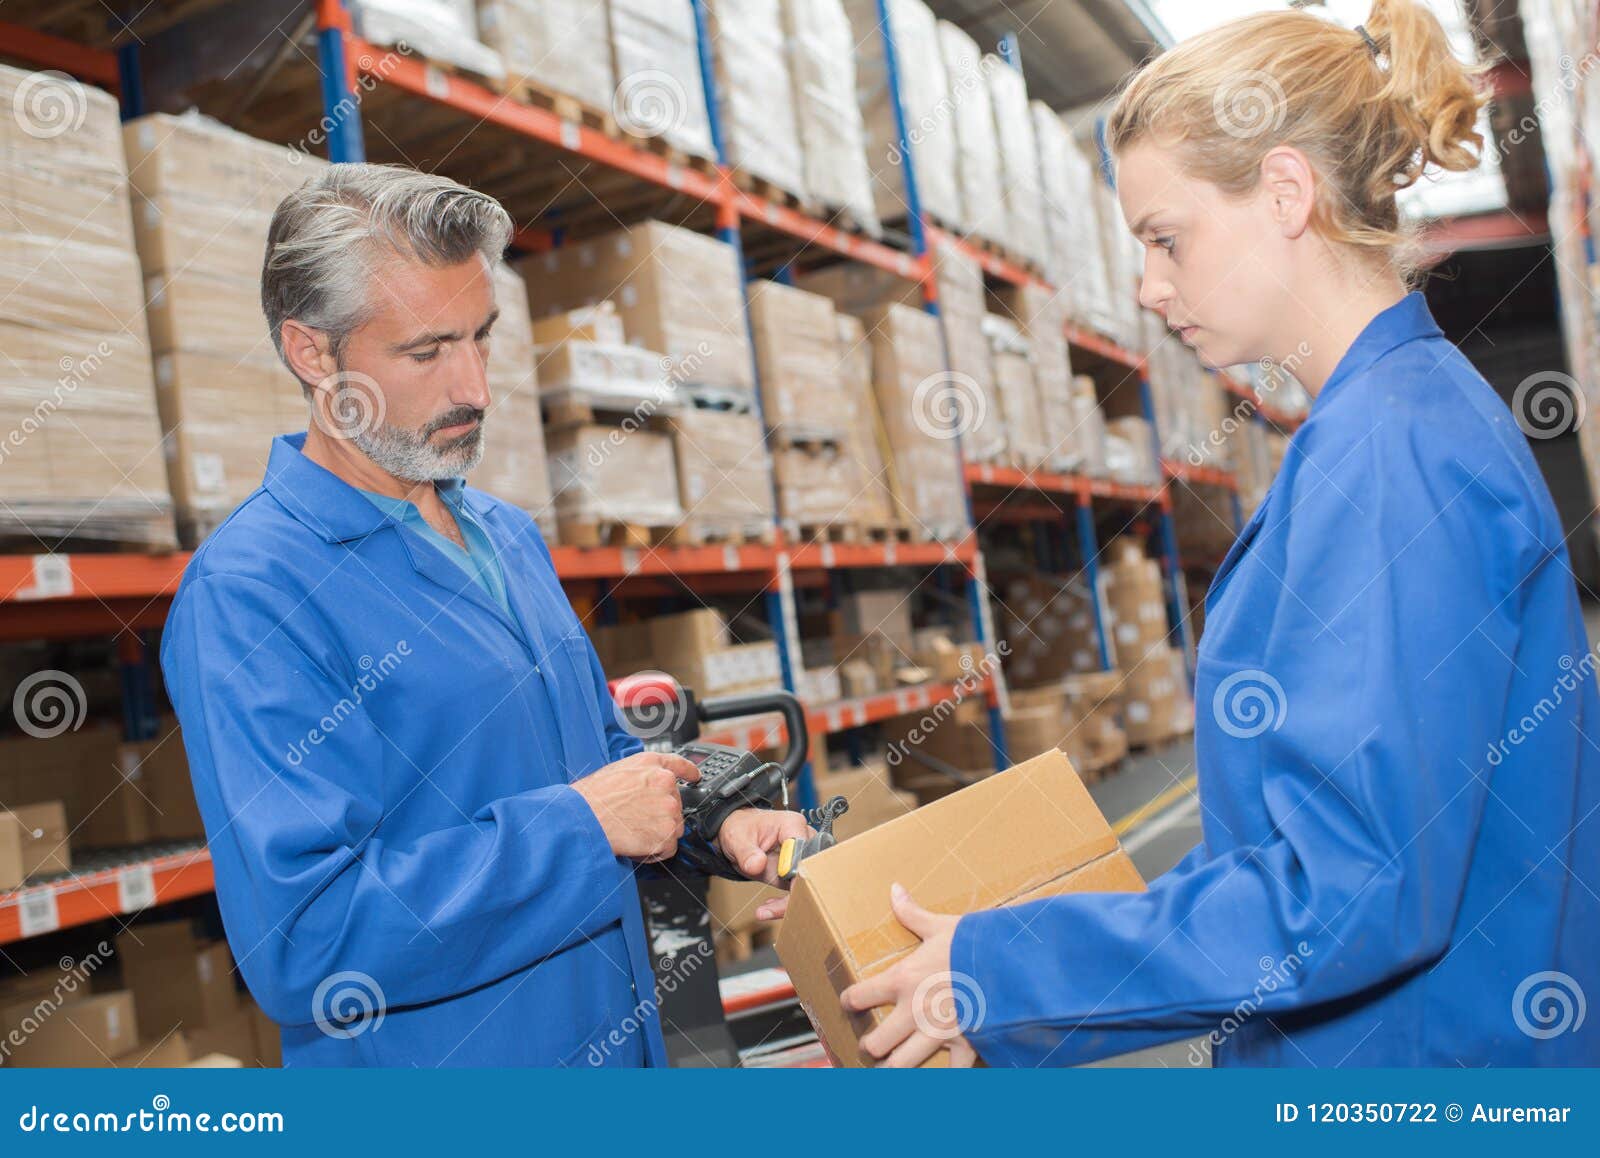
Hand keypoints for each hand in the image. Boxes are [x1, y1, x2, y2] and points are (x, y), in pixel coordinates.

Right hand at [572, 751, 699, 860]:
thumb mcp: (616, 771)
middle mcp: (665, 782)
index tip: (696, 777)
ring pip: (673, 827)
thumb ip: (639, 776)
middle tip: (636, 821)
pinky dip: (655, 852)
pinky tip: (636, 845)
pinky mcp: (666, 833)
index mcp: (651, 764)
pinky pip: (668, 848)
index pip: (679, 765)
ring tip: (632, 833)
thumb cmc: (590, 798)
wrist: (583, 818)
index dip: (689, 772)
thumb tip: (645, 788)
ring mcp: (668, 808)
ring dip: (657, 834)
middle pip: (675, 804)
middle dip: (659, 816)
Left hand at [716, 807, 812, 900]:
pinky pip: (797, 892)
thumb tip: (757, 864)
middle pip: (810, 870)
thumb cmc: (741, 829)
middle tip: (772, 908)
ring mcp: (802, 859)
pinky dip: (783, 904)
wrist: (738, 837)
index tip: (782, 878)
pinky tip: (767, 908)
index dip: (795, 867)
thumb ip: (747, 852)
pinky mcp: (796, 874)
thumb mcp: (737, 838)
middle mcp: (803, 841)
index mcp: (793, 825)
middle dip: (795, 892)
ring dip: (788, 903)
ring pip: (806, 885)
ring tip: (764, 912)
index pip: (803, 849)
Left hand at [839, 883, 975, 1067]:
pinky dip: (947, 1079)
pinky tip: (941, 1080)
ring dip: (894, 1068)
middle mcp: (914, 1011)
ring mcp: (937, 1033)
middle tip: (870, 1046)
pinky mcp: (964, 1045)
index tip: (848, 1003)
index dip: (850, 1000)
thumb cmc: (974, 943)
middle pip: (876, 1042)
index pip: (860, 995)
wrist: (1011, 965)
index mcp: (903, 979)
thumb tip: (894, 889)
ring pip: (901, 1065)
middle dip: (870, 1046)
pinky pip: (951, 1074)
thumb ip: (913, 914)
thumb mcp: (942, 926)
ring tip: (891, 1068)